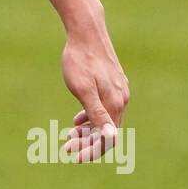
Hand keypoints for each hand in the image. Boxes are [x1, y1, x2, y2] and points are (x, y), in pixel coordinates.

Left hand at [61, 18, 128, 161]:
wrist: (86, 32)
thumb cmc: (80, 60)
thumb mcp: (83, 90)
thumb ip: (97, 114)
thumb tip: (111, 137)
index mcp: (114, 103)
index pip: (108, 139)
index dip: (92, 151)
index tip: (74, 156)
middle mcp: (121, 99)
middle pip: (108, 131)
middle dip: (87, 142)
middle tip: (66, 146)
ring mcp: (118, 90)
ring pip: (105, 119)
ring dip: (88, 131)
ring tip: (70, 134)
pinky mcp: (113, 83)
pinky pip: (105, 108)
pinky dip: (91, 117)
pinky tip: (78, 120)